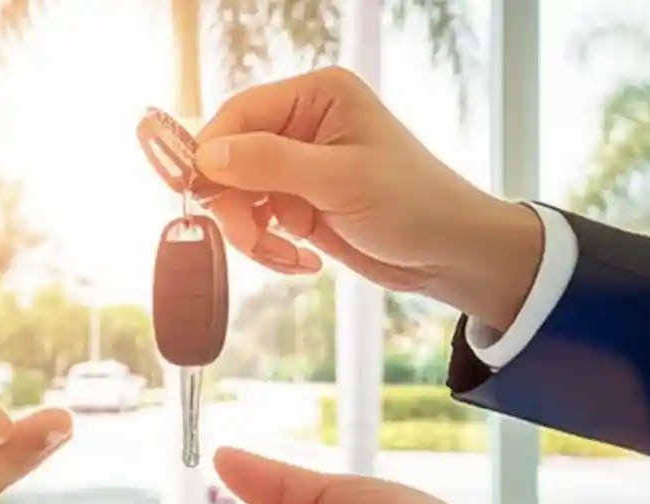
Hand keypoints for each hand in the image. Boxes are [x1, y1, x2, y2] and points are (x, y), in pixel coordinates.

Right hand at [194, 66, 543, 329]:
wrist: (451, 254)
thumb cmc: (413, 204)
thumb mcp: (340, 180)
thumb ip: (271, 164)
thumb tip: (206, 156)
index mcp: (317, 96)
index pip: (240, 114)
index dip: (212, 153)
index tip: (199, 193)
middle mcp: (303, 124)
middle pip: (231, 159)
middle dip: (237, 206)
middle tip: (254, 241)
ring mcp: (299, 166)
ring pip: (240, 197)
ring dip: (254, 235)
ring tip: (288, 257)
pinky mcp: (300, 204)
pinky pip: (258, 224)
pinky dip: (269, 249)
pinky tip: (303, 262)